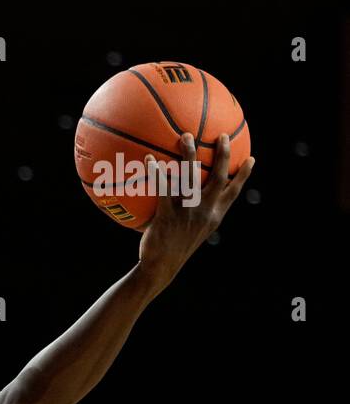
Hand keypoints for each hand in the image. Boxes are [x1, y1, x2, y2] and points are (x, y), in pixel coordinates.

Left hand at [136, 132, 255, 289]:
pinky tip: (150, 158)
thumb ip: (196, 214)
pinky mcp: (168, 216)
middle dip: (223, 155)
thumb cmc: (174, 248)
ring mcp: (187, 213)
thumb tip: (189, 197)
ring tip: (186, 136)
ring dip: (190, 154)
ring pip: (192, 178)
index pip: (233, 192)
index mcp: (213, 216)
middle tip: (222, 136)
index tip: (251, 158)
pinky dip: (157, 172)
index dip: (243, 175)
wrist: (160, 267)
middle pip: (219, 178)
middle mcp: (204, 212)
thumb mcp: (192, 232)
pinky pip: (163, 189)